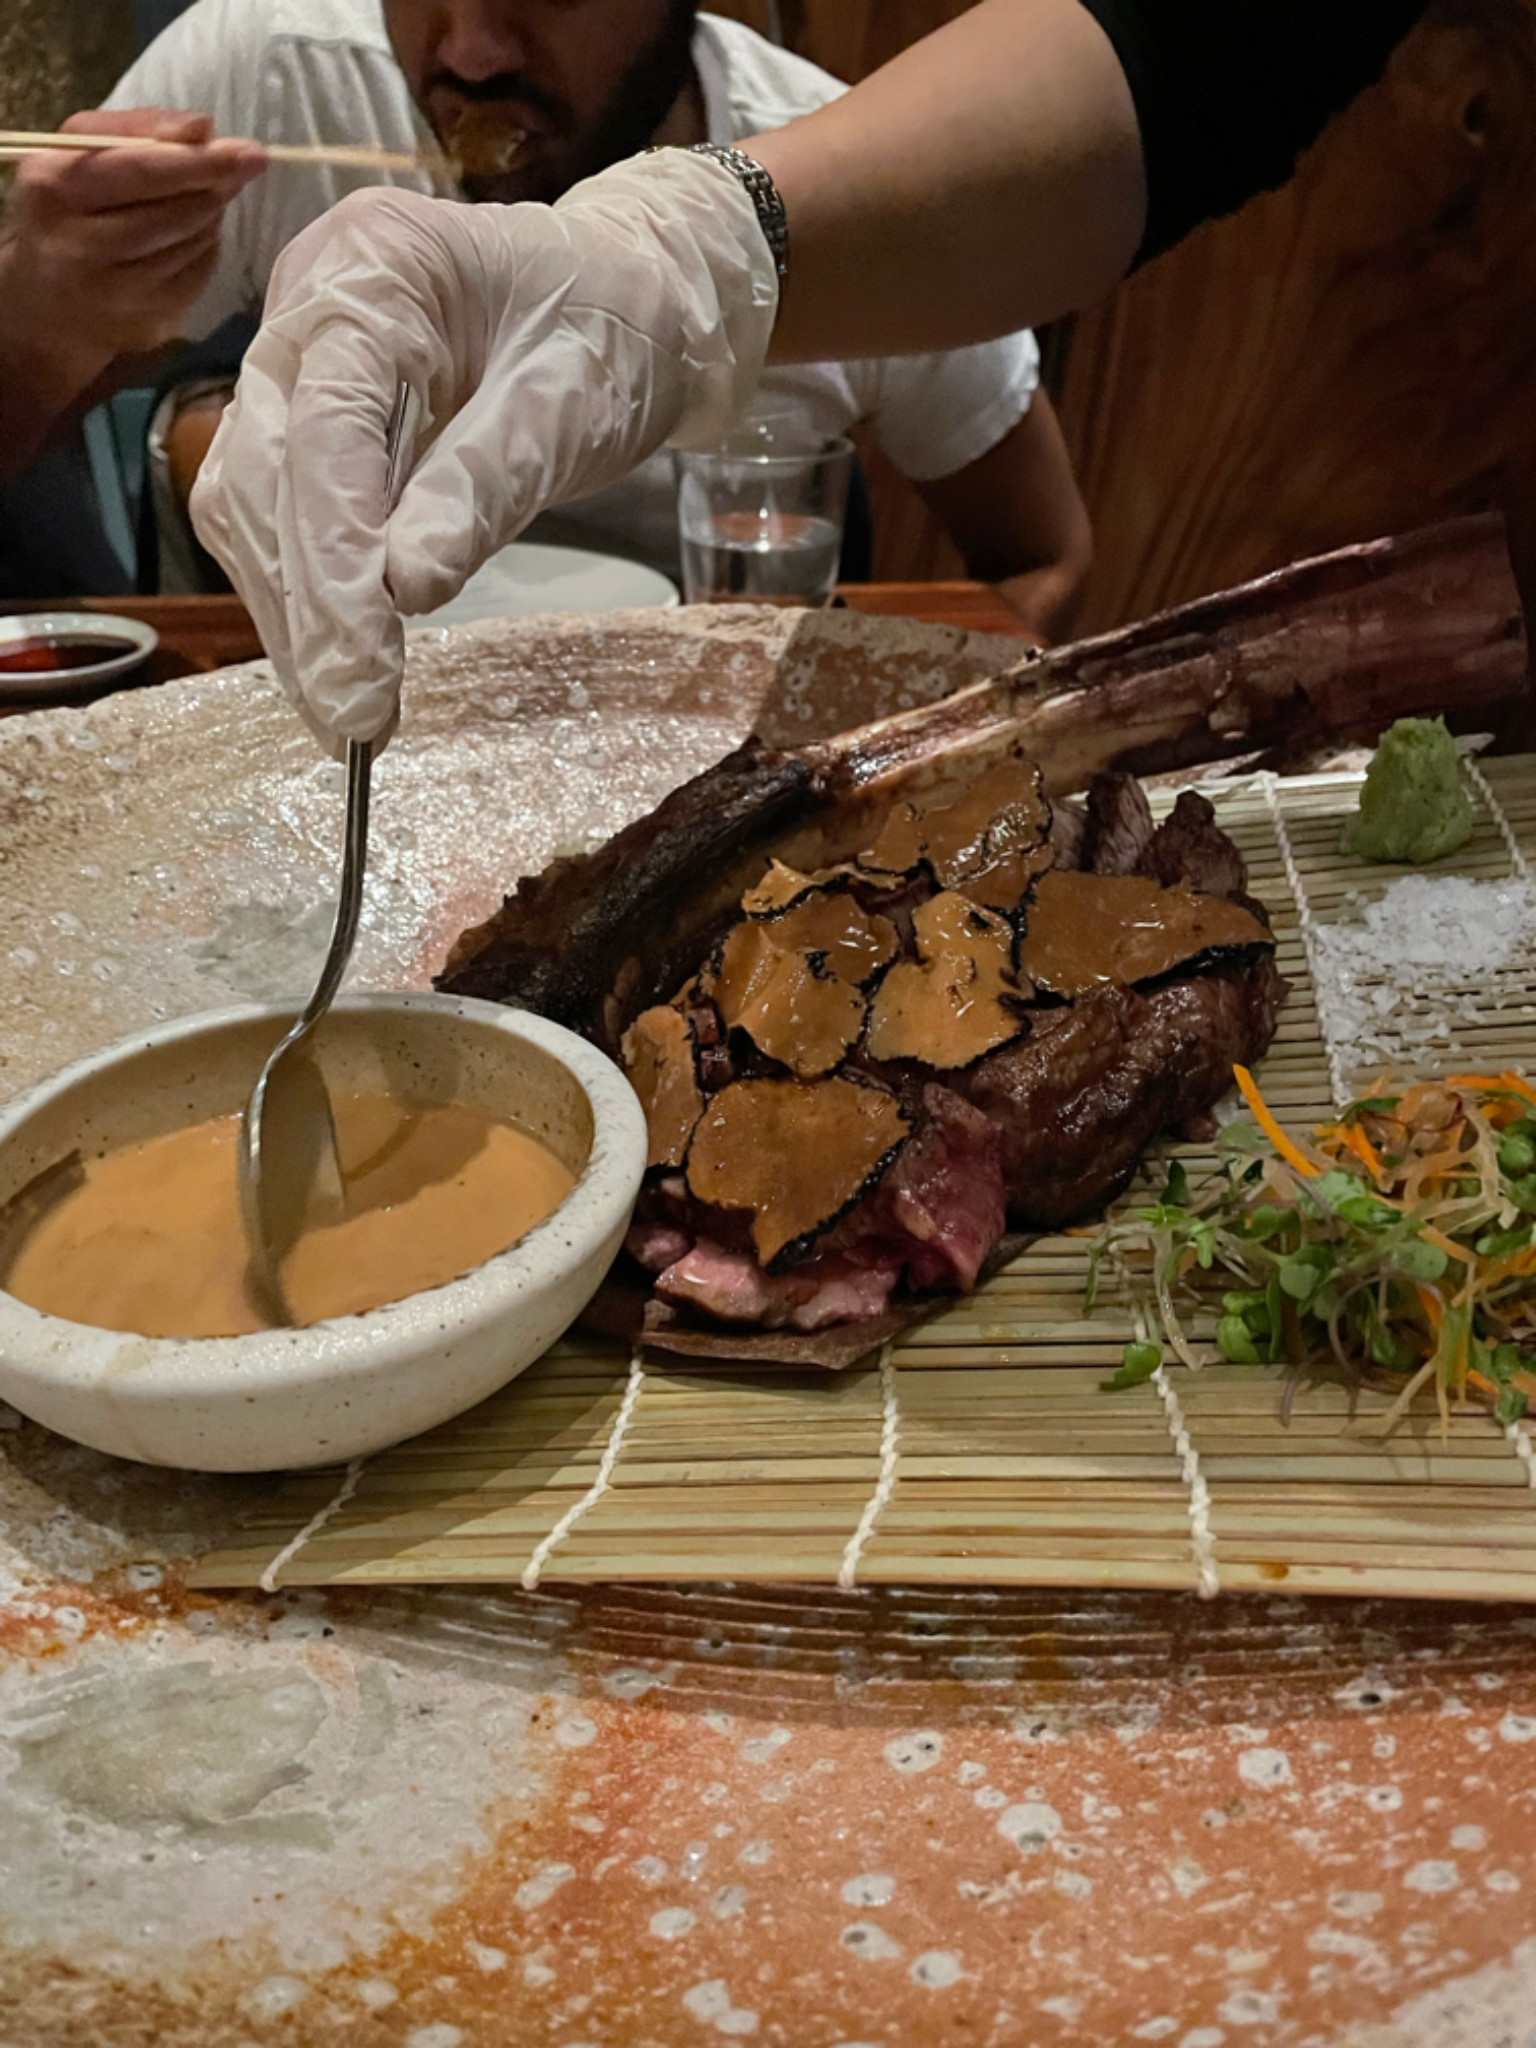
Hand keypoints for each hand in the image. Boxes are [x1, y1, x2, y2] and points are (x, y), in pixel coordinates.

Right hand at [0, 111, 264, 464]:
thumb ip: (139, 129)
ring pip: (188, 244)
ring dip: (212, 214)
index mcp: (56, 188)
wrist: (51, 298)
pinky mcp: (144, 321)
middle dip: (214, 185)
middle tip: (247, 164)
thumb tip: (203, 127)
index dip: (196, 161)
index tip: (245, 151)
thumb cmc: (72, 206)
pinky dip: (207, 247)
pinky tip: (198, 233)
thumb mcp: (85, 151)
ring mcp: (114, 292)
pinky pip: (196, 275)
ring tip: (214, 193)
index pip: (137, 170)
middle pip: (170, 213)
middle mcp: (79, 245)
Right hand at [191, 151, 777, 753]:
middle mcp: (308, 304)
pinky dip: (307, 598)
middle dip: (304, 608)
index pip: (324, 430)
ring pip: (250, 504)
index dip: (333, 564)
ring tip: (348, 715)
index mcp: (374, 265)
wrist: (631, 300)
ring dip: (293, 617)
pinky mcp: (304, 414)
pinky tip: (343, 666)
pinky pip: (278, 515)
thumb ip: (485, 487)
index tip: (361, 674)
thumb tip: (405, 590)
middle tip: (353, 722)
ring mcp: (295, 359)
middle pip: (262, 472)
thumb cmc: (613, 331)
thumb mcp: (570, 404)